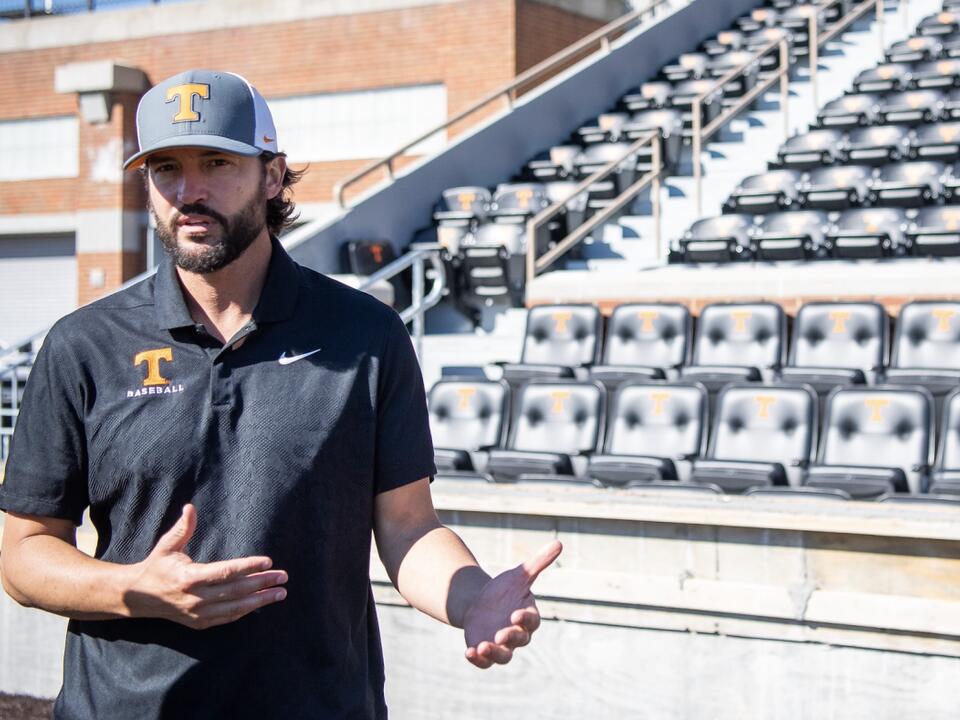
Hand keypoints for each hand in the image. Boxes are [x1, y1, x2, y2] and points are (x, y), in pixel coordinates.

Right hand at [123, 504, 287, 629]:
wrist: (137, 598)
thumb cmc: (156, 566)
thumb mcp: (167, 546)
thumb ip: (183, 528)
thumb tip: (190, 507)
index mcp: (190, 577)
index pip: (227, 572)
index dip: (249, 567)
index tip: (268, 561)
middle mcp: (196, 598)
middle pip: (237, 591)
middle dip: (263, 583)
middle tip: (283, 577)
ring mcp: (198, 613)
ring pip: (236, 608)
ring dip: (260, 600)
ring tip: (280, 592)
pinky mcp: (199, 623)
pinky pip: (227, 618)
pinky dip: (245, 611)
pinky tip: (260, 603)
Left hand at [462, 540, 561, 668]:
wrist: (479, 603)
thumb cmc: (503, 590)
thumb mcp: (519, 574)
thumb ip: (539, 562)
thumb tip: (559, 542)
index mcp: (528, 616)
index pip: (532, 622)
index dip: (525, 620)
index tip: (515, 615)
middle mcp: (517, 634)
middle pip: (519, 641)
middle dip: (510, 638)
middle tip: (500, 635)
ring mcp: (501, 646)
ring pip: (503, 656)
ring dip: (494, 654)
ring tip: (482, 647)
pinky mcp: (485, 652)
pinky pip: (485, 662)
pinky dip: (478, 660)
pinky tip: (469, 652)